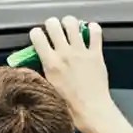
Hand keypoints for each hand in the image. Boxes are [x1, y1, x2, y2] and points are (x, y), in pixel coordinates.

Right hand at [29, 16, 119, 132]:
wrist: (90, 110)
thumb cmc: (68, 104)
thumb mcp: (48, 87)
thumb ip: (44, 70)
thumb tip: (40, 60)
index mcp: (50, 63)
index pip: (37, 36)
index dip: (36, 33)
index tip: (37, 35)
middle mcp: (65, 54)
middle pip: (54, 25)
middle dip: (51, 24)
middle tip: (53, 28)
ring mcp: (81, 52)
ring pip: (73, 24)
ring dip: (69, 23)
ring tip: (70, 27)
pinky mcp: (96, 54)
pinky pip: (96, 33)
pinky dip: (93, 28)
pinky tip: (90, 31)